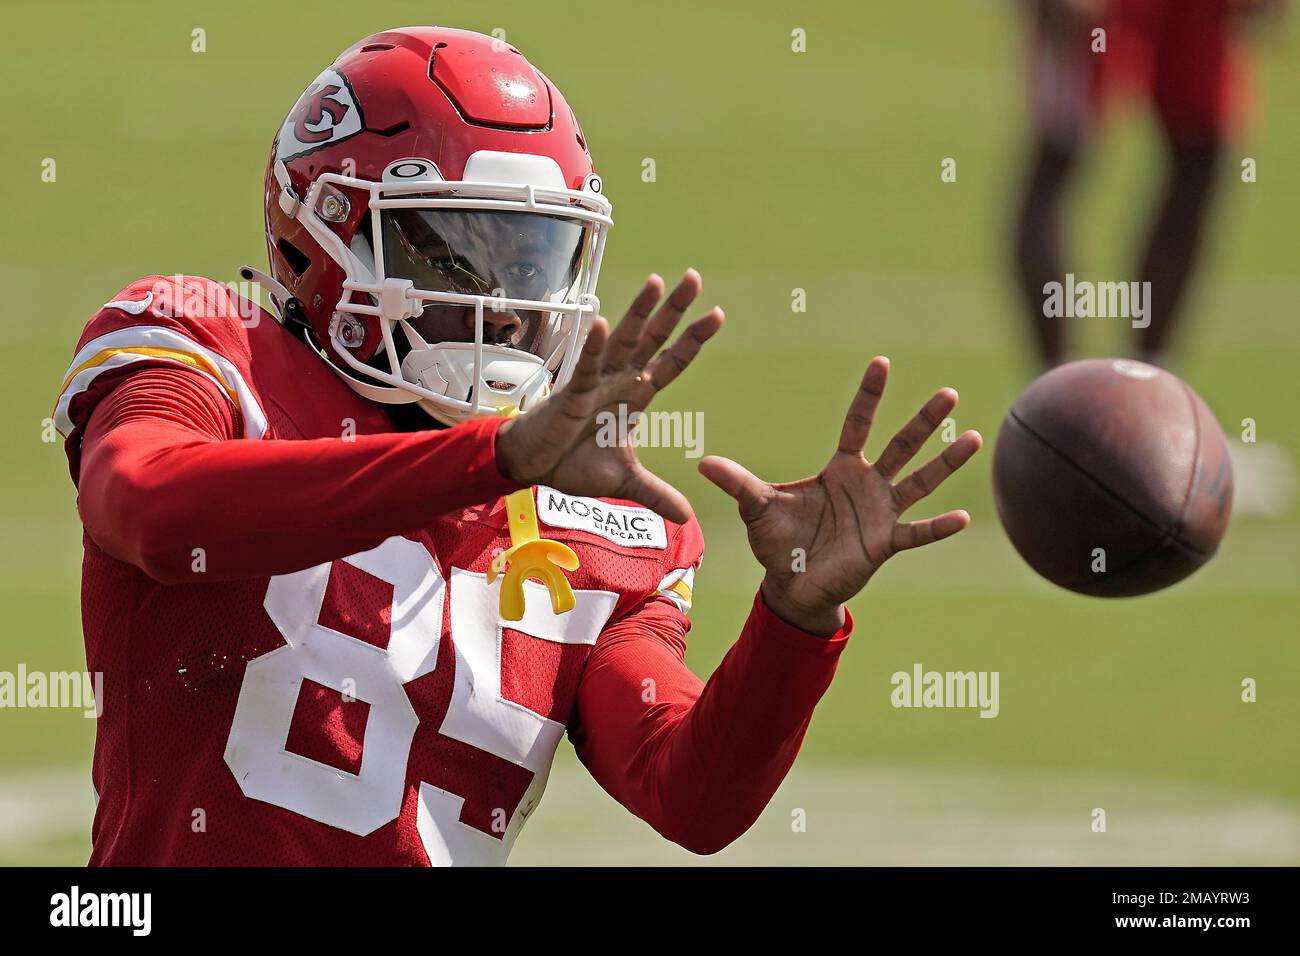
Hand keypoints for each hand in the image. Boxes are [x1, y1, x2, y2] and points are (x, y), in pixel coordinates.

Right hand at [496, 269, 723, 523]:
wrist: (533, 467)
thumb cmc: (573, 464)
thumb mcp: (625, 482)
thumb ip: (656, 494)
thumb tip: (686, 516)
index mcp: (635, 395)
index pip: (672, 362)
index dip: (693, 340)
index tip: (717, 314)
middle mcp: (620, 380)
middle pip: (653, 338)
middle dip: (674, 310)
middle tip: (694, 277)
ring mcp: (597, 382)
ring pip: (624, 340)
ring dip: (640, 312)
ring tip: (658, 282)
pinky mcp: (572, 393)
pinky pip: (586, 367)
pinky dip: (595, 346)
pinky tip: (605, 323)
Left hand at [699, 356, 981, 634]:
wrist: (791, 584)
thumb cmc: (778, 542)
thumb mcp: (756, 506)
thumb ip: (737, 482)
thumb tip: (703, 462)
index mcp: (840, 468)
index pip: (858, 424)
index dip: (869, 395)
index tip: (882, 363)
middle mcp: (868, 484)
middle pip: (901, 444)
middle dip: (924, 419)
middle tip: (948, 392)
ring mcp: (881, 512)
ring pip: (920, 480)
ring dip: (946, 462)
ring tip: (973, 437)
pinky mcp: (885, 543)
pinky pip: (917, 533)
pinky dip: (938, 527)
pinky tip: (962, 517)